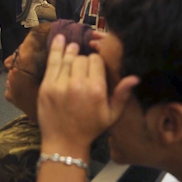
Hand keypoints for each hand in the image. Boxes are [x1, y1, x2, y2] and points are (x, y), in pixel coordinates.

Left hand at [37, 35, 138, 152]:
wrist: (64, 142)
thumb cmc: (90, 129)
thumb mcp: (111, 115)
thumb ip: (122, 95)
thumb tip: (134, 77)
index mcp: (96, 90)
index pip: (96, 61)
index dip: (96, 63)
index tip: (94, 69)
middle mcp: (78, 85)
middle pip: (81, 58)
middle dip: (83, 60)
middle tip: (82, 67)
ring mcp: (60, 85)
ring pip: (67, 58)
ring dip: (70, 52)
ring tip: (72, 48)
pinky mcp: (46, 86)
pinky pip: (52, 62)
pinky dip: (56, 49)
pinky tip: (59, 39)